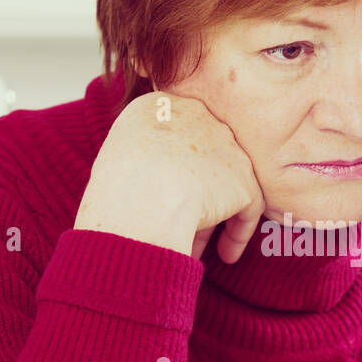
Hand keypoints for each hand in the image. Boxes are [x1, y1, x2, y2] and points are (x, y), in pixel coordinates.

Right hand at [75, 90, 265, 262]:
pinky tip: (225, 255)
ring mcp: (226, 146)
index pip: (175, 136)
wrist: (140, 197)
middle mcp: (198, 116)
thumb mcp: (113, 157)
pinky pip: (248, 207)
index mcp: (160, 106)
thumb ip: (136, 158)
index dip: (172, 170)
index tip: (163, 195)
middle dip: (195, 193)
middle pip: (203, 158)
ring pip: (225, 182)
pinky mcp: (243, 179)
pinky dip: (237, 233)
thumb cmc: (114, 188)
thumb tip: (148, 185)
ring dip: (214, 216)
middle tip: (182, 223)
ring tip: (198, 247)